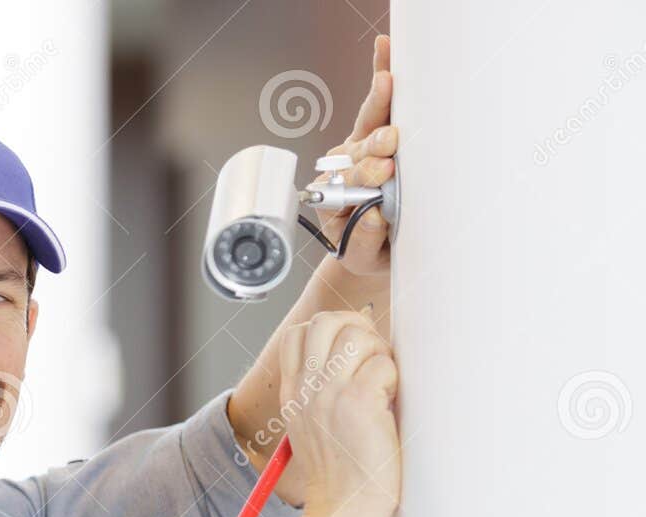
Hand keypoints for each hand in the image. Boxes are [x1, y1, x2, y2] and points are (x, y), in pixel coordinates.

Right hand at [278, 308, 399, 516]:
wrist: (343, 508)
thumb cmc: (342, 471)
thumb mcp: (314, 425)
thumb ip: (323, 388)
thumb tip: (360, 343)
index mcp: (293, 392)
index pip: (300, 333)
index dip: (332, 329)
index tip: (353, 353)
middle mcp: (306, 388)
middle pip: (326, 321)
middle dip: (358, 329)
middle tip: (374, 359)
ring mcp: (328, 393)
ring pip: (357, 336)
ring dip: (379, 354)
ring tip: (383, 386)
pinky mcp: (357, 402)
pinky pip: (383, 364)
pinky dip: (393, 380)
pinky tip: (388, 406)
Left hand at [315, 35, 394, 276]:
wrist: (375, 249)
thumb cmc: (368, 250)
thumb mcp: (362, 257)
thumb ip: (363, 243)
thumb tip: (371, 218)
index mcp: (333, 193)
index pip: (348, 180)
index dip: (365, 174)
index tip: (382, 173)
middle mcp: (345, 166)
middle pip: (359, 151)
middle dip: (374, 149)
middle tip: (390, 150)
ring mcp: (361, 149)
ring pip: (371, 127)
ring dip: (382, 111)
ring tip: (389, 95)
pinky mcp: (382, 135)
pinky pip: (380, 104)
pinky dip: (383, 80)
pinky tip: (384, 52)